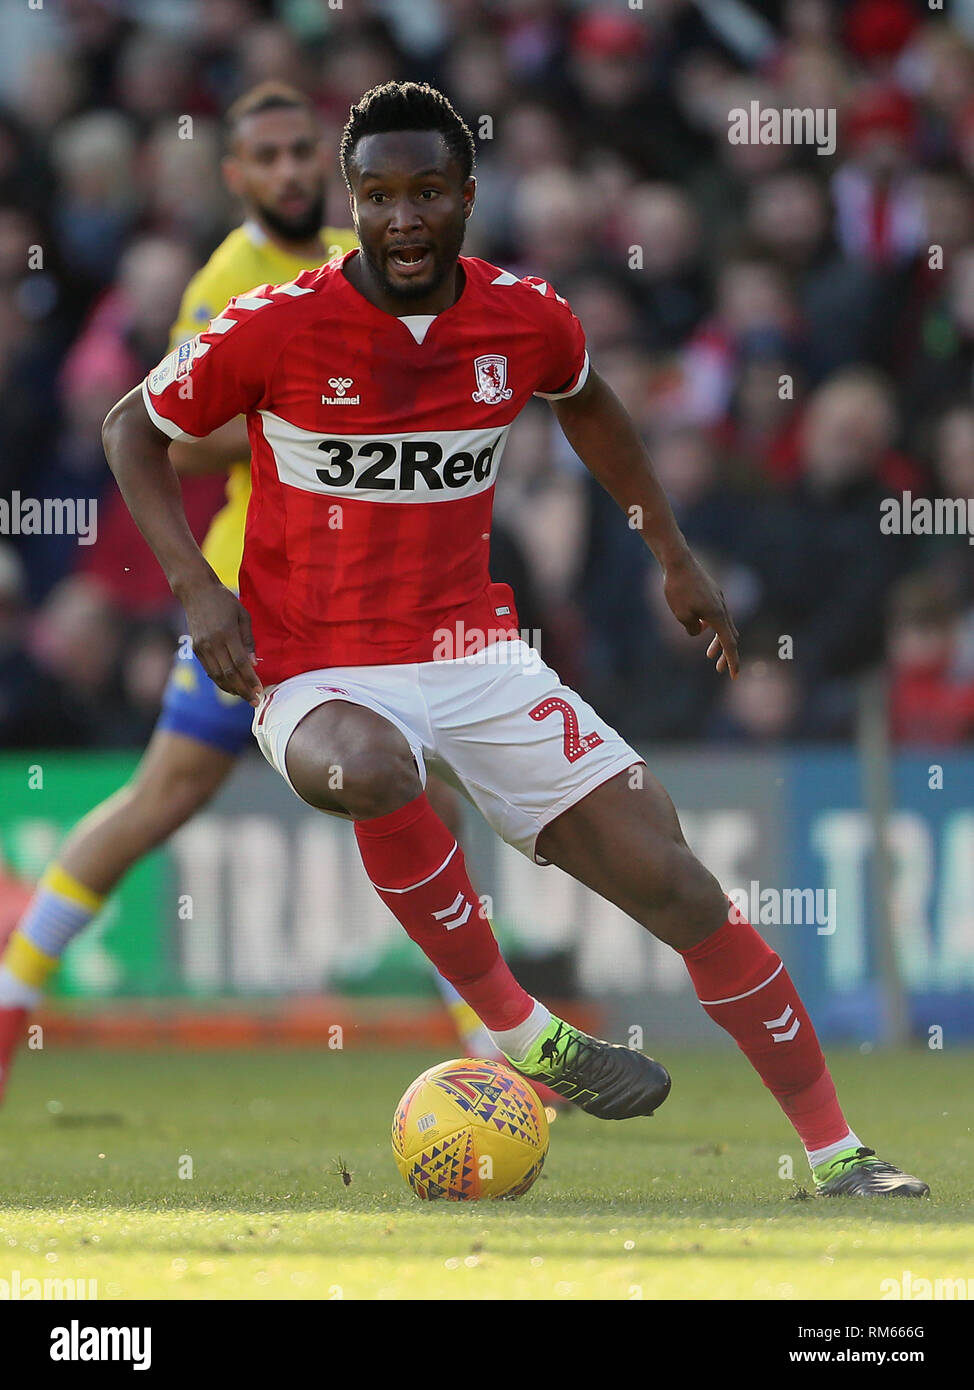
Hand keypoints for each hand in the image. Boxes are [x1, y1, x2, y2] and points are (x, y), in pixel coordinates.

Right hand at [181, 579, 262, 705]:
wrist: (196, 591)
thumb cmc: (224, 601)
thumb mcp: (243, 615)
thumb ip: (249, 640)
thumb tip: (254, 664)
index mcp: (226, 633)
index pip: (240, 663)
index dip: (250, 679)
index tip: (259, 690)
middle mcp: (212, 643)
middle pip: (228, 673)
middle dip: (243, 690)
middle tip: (254, 701)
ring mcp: (202, 647)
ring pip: (217, 675)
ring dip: (231, 689)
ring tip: (244, 696)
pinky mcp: (196, 648)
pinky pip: (209, 670)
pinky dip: (220, 681)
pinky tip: (231, 687)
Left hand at [662, 551, 739, 677]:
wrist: (678, 561)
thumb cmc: (678, 589)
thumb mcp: (681, 616)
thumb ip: (692, 629)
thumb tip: (699, 630)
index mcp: (717, 615)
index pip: (729, 644)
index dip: (732, 661)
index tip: (733, 676)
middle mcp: (722, 607)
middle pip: (729, 636)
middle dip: (726, 654)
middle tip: (720, 670)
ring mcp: (719, 599)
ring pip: (724, 625)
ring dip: (718, 641)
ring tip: (709, 654)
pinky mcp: (713, 593)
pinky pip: (717, 614)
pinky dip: (713, 626)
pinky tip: (700, 626)